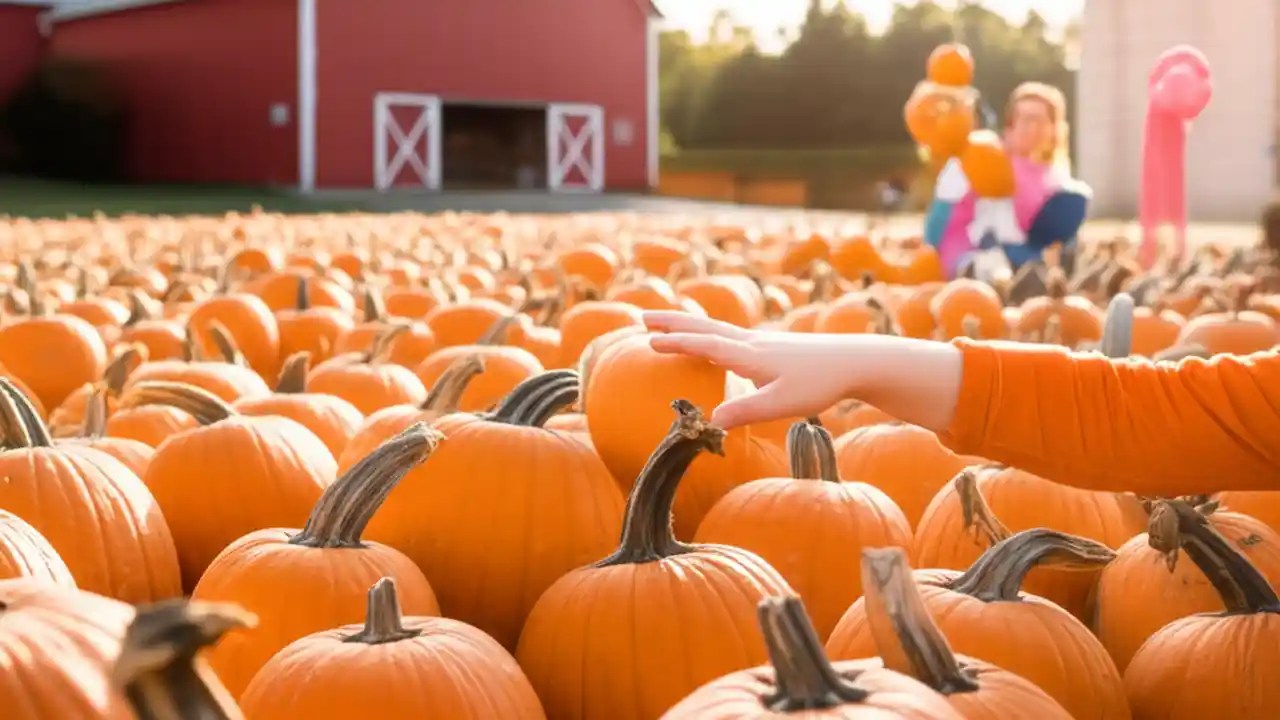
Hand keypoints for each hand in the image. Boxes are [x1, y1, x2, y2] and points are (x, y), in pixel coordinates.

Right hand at [643, 311, 964, 431]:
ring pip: (718, 330)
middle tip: (644, 319)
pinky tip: (715, 343)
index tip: (648, 339)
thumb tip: (710, 422)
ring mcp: (763, 343)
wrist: (856, 360)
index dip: (676, 342)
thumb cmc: (820, 383)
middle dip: (674, 324)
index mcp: (749, 355)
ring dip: (691, 326)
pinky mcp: (774, 348)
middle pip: (706, 328)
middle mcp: (752, 343)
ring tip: (671, 326)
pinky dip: (711, 335)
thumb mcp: (782, 404)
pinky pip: (731, 337)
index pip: (705, 344)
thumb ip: (746, 411)